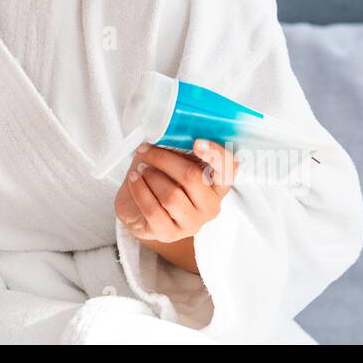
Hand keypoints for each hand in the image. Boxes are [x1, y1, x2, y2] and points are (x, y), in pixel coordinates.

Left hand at [114, 139, 236, 244]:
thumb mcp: (172, 159)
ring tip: (140, 168)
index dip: (216, 154)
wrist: (135, 207)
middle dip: (164, 159)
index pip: (228, 169)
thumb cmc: (158, 179)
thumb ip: (180, 148)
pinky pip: (153, 209)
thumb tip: (172, 129)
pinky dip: (140, 189)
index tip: (197, 143)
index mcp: (217, 184)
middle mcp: (211, 206)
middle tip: (145, 150)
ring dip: (151, 176)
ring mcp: (192, 223)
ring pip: (171, 194)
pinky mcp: (170, 234)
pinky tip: (134, 179)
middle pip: (192, 177)